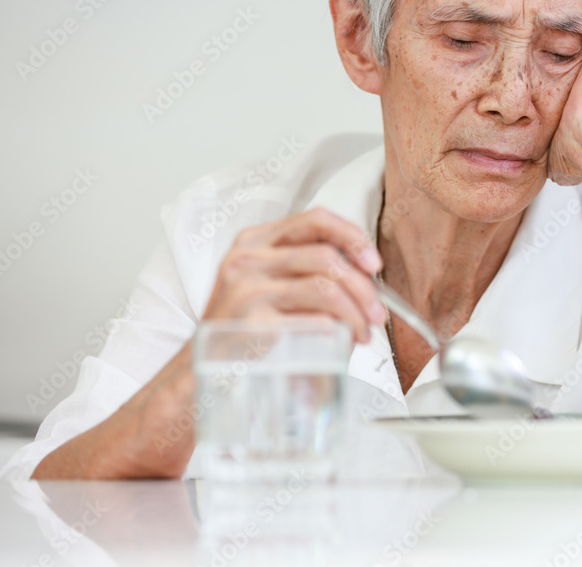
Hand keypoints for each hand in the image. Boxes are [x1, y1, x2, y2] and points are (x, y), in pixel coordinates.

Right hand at [203, 206, 385, 342]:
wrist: (204, 362)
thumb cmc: (246, 322)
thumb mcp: (269, 281)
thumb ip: (307, 267)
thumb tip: (366, 275)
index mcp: (256, 239)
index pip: (315, 219)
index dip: (352, 236)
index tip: (374, 264)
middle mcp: (247, 257)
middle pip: (326, 257)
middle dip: (363, 287)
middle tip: (378, 313)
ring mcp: (246, 288)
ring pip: (324, 288)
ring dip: (356, 312)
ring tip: (364, 332)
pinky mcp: (251, 320)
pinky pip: (312, 318)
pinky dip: (338, 329)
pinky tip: (343, 341)